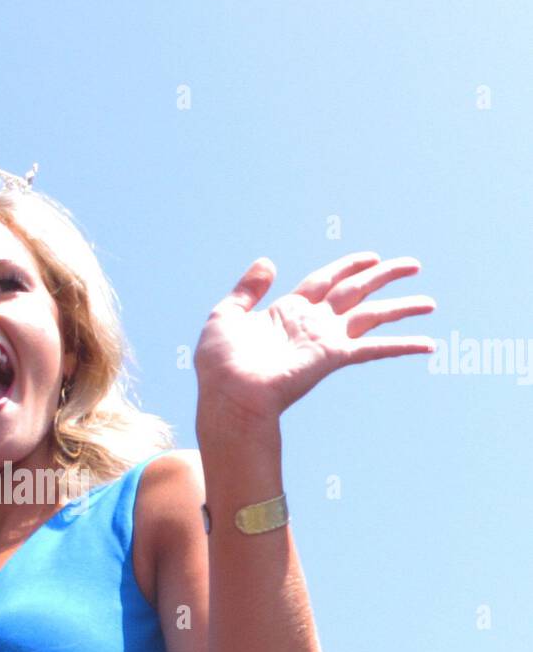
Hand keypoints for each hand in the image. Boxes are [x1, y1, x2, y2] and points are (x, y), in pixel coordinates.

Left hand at [194, 252, 436, 431]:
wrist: (228, 395)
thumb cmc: (220, 363)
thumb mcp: (225, 315)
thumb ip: (248, 289)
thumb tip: (268, 262)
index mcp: (287, 311)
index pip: (325, 280)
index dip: (348, 266)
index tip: (371, 256)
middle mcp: (312, 323)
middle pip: (356, 290)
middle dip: (384, 276)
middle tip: (413, 265)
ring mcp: (325, 340)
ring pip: (373, 315)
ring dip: (402, 307)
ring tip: (431, 302)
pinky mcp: (333, 356)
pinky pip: (375, 347)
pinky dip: (403, 345)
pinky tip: (427, 344)